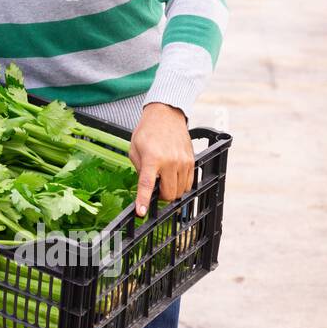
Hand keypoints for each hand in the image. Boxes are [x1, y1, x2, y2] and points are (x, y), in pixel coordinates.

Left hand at [128, 102, 195, 216]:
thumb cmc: (147, 131)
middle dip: (161, 197)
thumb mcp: (134, 149)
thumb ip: (139, 169)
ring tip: (164, 179)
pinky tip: (173, 176)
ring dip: (172, 191)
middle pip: (169, 194)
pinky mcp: (192, 161)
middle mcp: (170, 161)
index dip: (144, 201)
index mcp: (152, 158)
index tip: (141, 213)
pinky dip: (181, 184)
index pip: (148, 185)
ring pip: (181, 191)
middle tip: (155, 189)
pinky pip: (189, 183)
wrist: (166, 115)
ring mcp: (183, 162)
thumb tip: (147, 186)